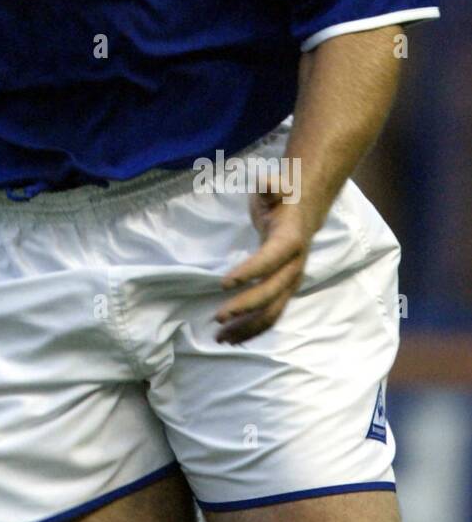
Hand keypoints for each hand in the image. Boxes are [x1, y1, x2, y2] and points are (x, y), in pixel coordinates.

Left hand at [214, 182, 315, 344]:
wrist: (304, 210)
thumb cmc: (283, 198)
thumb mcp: (276, 186)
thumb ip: (270, 187)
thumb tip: (265, 184)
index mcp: (290, 242)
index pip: (270, 260)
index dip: (249, 272)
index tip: (224, 283)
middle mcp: (294, 267)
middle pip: (271, 293)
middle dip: (245, 307)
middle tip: (218, 317)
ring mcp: (290, 282)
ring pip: (272, 312)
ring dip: (248, 327)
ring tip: (221, 338)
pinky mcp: (284, 291)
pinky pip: (271, 315)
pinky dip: (253, 329)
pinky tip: (233, 338)